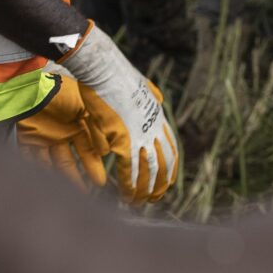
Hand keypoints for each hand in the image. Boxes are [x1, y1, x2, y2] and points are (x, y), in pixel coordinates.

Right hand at [59, 24, 178, 203]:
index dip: (169, 166)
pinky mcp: (124, 140)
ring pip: (149, 171)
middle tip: (157, 199)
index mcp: (158, 116)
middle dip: (161, 184)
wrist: (103, 67)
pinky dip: (130, 186)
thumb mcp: (140, 86)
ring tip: (141, 204)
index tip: (168, 180)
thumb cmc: (113, 74)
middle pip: (163, 163)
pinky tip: (127, 197)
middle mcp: (154, 128)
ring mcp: (141, 135)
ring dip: (145, 190)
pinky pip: (130, 170)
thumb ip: (150, 97)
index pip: (169, 147)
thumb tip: (158, 99)